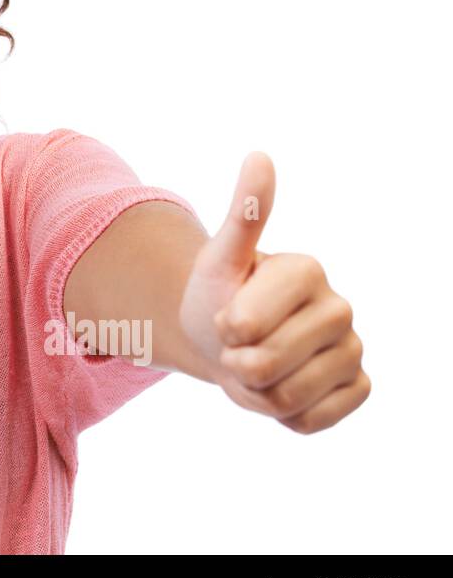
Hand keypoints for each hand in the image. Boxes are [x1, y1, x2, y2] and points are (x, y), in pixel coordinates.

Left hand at [177, 152, 369, 432]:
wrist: (228, 339)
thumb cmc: (220, 294)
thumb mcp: (219, 257)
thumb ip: (243, 214)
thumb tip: (259, 156)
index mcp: (307, 269)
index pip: (248, 323)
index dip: (224, 328)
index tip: (226, 315)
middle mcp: (340, 307)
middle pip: (266, 364)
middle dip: (235, 364)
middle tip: (236, 346)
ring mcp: (354, 349)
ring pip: (286, 398)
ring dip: (254, 393)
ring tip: (254, 367)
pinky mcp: (358, 387)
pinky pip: (310, 421)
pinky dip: (281, 415)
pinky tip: (280, 388)